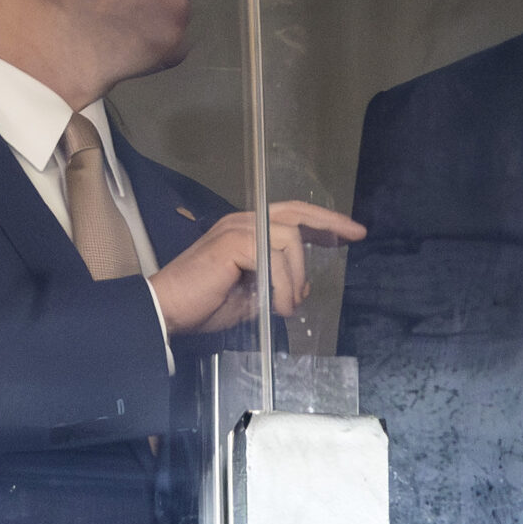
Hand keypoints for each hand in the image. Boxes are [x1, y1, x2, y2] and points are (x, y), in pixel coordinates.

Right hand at [149, 200, 365, 334]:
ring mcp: (238, 229)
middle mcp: (244, 222)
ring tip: (288, 305)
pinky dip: (282, 284)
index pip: (291, 216)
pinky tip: (278, 305)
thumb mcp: (251, 296)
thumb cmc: (203, 305)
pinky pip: (273, 258)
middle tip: (355, 234)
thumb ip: (275, 285)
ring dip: (296, 277)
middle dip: (329, 222)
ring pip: (290, 240)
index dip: (321, 222)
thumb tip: (301, 288)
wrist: (167, 311)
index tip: (348, 233)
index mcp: (247, 230)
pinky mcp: (233, 243)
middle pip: (296, 212)